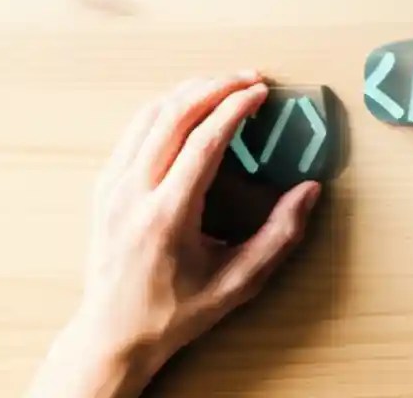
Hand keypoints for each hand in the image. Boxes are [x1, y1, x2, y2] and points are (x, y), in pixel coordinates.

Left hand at [28, 72, 321, 397]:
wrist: (113, 333)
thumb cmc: (176, 312)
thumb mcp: (238, 283)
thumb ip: (280, 236)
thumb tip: (308, 191)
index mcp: (167, 216)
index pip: (203, 142)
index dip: (235, 109)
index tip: (261, 92)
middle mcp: (133, 194)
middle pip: (173, 116)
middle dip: (215, 87)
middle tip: (249, 78)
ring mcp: (112, 187)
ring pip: (149, 116)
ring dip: (189, 91)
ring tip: (224, 84)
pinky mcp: (104, 187)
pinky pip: (134, 131)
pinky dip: (165, 108)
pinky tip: (189, 106)